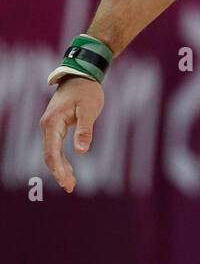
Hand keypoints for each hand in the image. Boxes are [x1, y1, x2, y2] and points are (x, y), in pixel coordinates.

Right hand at [39, 77, 103, 192]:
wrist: (80, 76)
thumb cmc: (86, 91)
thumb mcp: (89, 110)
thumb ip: (85, 130)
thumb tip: (81, 152)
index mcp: (52, 123)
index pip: (52, 153)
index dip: (59, 170)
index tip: (68, 183)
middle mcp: (47, 126)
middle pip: (49, 156)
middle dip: (59, 173)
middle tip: (70, 188)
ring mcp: (49, 127)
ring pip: (51, 153)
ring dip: (60, 168)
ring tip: (70, 184)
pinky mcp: (55, 127)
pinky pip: (55, 148)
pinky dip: (61, 160)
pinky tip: (69, 171)